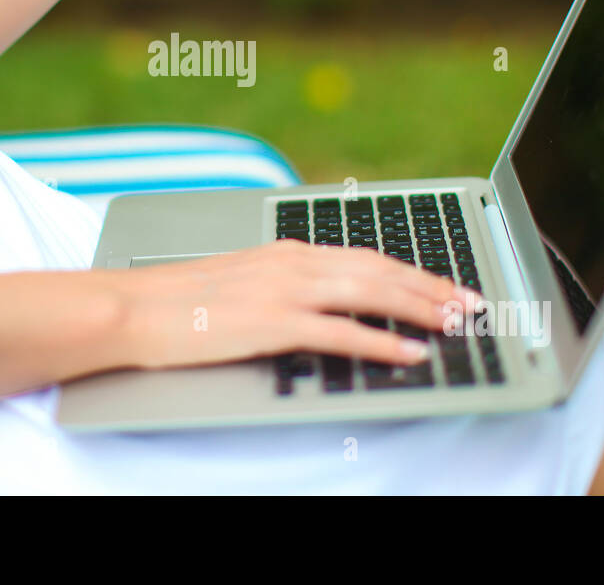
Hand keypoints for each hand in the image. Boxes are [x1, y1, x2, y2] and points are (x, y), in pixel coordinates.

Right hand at [107, 240, 482, 370]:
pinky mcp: (272, 323)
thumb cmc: (179, 300)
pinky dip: (381, 342)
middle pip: (380, 269)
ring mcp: (284, 291)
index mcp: (288, 251)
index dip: (413, 270)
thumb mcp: (242, 281)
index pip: (366, 255)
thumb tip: (322, 302)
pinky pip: (341, 333)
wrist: (132, 307)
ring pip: (370, 292)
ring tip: (455, 322)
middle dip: (432, 286)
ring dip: (420, 307)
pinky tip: (408, 352)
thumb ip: (284, 285)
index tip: (445, 284)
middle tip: (471, 302)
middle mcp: (293, 263)